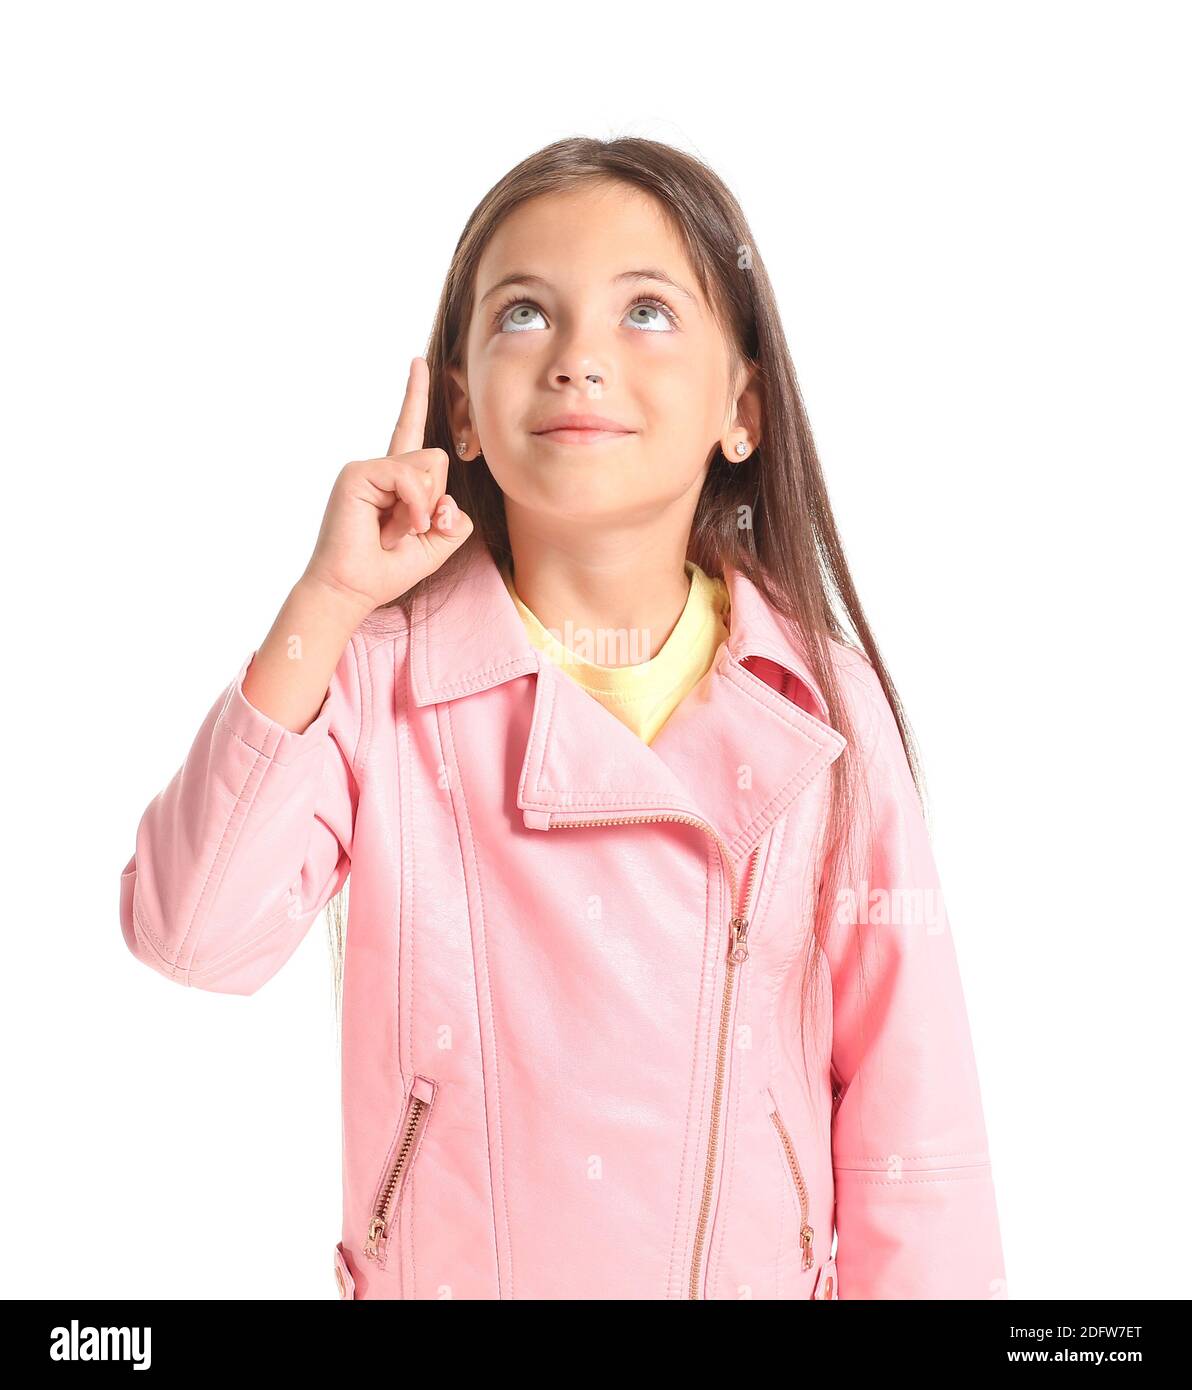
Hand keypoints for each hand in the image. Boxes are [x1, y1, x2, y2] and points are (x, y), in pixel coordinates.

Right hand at [300, 356, 473, 619]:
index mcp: (397, 481)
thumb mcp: (438, 545)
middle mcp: (381, 468)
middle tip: (408, 529)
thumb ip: (454, 519)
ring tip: (397, 531)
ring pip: (429, 465)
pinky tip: (398, 528)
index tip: (417, 362)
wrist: (351, 589)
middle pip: (438, 459)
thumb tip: (445, 498)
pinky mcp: (357, 473)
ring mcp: (367, 468)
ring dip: (424, 507)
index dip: (415, 395)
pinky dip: (414, 506)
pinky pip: (408, 476)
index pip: (410, 430)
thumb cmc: (387, 569)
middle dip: (436, 500)